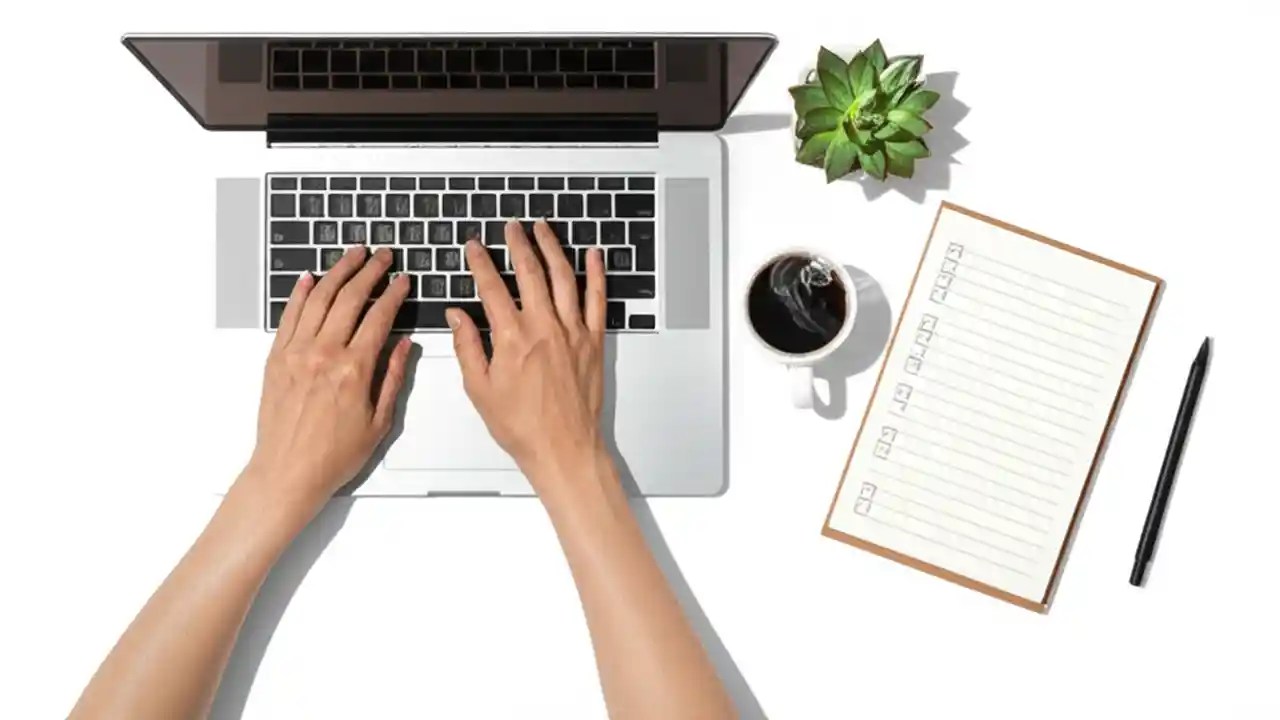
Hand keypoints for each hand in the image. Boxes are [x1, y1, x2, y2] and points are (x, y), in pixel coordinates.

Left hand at [245, 246, 412, 507]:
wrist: (288, 472)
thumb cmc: (333, 455)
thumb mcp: (379, 421)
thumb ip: (392, 378)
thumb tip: (403, 345)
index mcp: (354, 369)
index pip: (380, 318)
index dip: (394, 294)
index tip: (403, 281)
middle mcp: (324, 354)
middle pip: (350, 298)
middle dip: (370, 271)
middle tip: (382, 256)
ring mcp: (296, 353)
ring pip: (320, 299)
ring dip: (338, 272)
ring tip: (352, 255)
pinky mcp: (277, 358)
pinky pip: (289, 316)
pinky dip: (301, 293)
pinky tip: (311, 278)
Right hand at [448, 220, 607, 493]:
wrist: (563, 447)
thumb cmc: (522, 426)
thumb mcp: (480, 389)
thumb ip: (467, 348)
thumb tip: (457, 316)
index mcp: (512, 338)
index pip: (492, 287)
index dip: (480, 262)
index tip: (474, 247)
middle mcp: (544, 327)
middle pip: (530, 272)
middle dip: (518, 244)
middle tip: (511, 227)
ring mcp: (572, 331)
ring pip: (563, 277)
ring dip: (552, 248)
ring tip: (543, 228)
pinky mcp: (593, 341)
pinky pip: (597, 299)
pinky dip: (595, 274)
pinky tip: (593, 255)